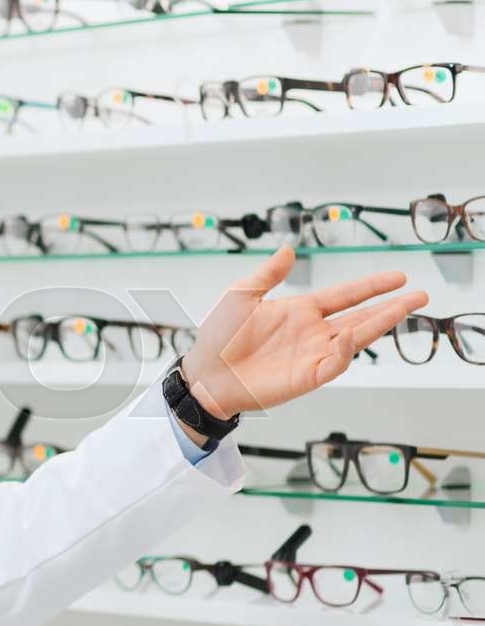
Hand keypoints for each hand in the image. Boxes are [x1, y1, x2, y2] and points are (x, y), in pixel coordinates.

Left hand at [181, 246, 428, 420]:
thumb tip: (287, 249)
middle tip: (420, 294)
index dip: (370, 286)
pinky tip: (354, 335)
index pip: (344, 295)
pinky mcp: (307, 376)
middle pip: (360, 316)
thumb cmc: (219, 337)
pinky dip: (347, 350)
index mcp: (300, 310)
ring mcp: (312, 354)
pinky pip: (335, 362)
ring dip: (380, 324)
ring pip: (356, 338)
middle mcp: (312, 332)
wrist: (205, 374)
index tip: (398, 276)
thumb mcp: (241, 296)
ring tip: (405, 309)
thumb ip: (267, 274)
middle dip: (390, 306)